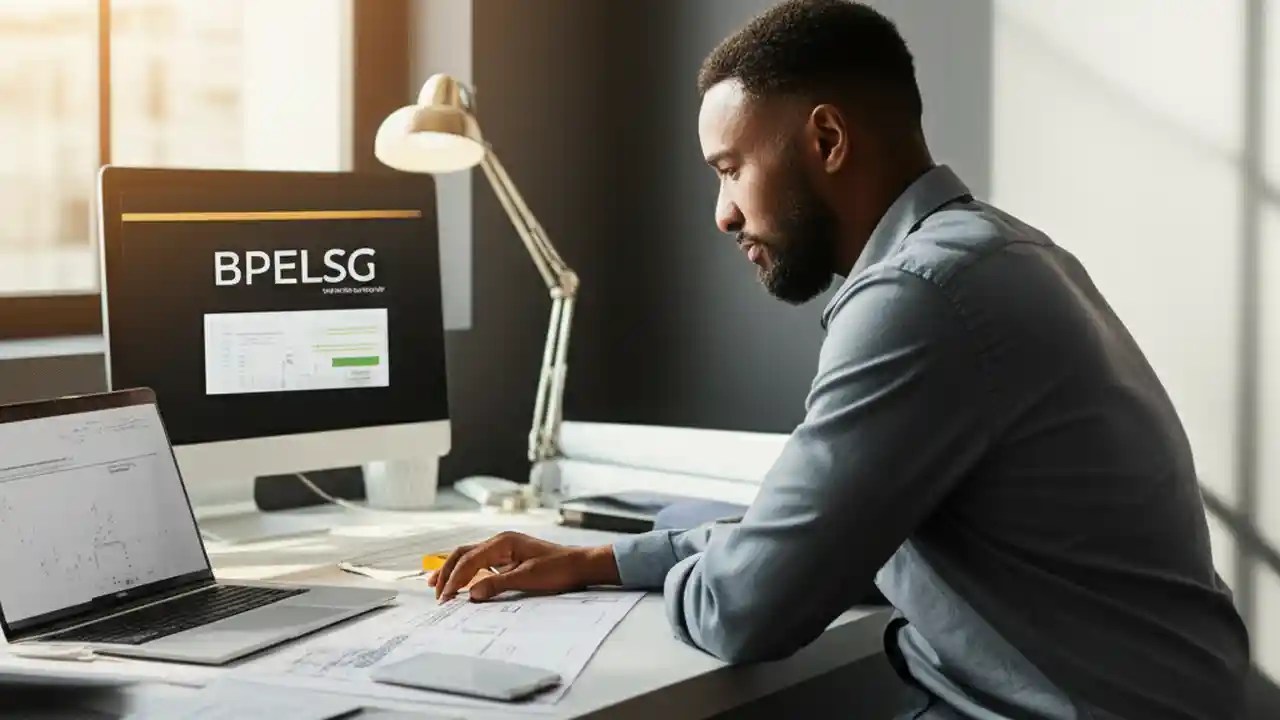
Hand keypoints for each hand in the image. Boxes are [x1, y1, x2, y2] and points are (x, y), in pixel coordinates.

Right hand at [429, 531, 619, 601]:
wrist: (580, 566)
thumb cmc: (559, 569)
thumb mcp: (528, 578)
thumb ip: (497, 584)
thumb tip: (471, 593)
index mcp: (503, 542)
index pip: (469, 559)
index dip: (454, 578)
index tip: (445, 596)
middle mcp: (501, 542)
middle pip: (464, 553)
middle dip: (447, 572)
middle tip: (435, 591)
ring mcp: (504, 549)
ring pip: (470, 557)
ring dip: (453, 571)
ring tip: (437, 584)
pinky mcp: (509, 559)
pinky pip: (481, 564)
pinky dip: (467, 573)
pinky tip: (461, 583)